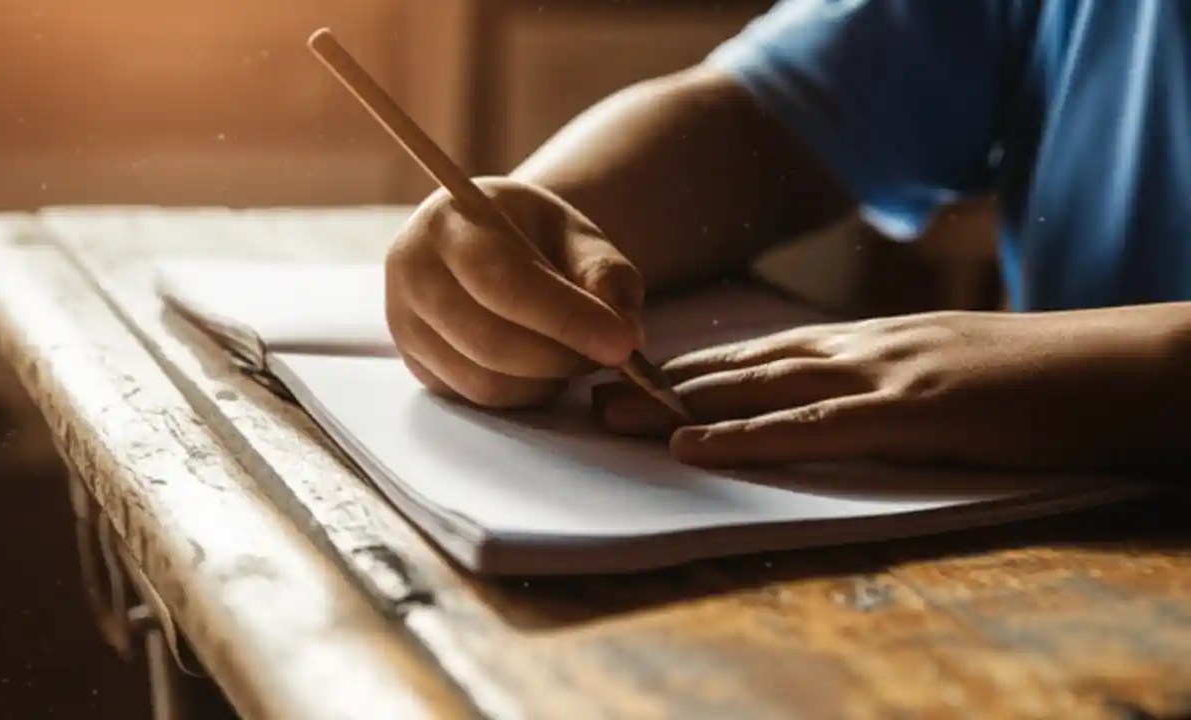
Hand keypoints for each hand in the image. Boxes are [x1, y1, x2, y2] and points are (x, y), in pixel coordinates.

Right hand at [387, 178, 643, 407]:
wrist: (483, 242)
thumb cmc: (532, 236)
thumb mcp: (576, 235)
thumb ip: (606, 275)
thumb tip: (625, 335)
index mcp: (451, 222)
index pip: (503, 280)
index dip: (566, 318)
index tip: (622, 343)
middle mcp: (413, 272)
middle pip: (490, 341)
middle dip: (564, 358)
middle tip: (614, 353)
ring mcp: (405, 325)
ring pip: (485, 380)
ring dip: (548, 380)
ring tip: (577, 353)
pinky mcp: (416, 367)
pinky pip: (477, 399)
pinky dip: (525, 393)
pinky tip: (545, 366)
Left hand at [598, 308, 1185, 470]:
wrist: (1121, 367)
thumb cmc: (1036, 379)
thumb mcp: (944, 368)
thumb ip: (883, 381)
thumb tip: (835, 401)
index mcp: (870, 342)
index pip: (764, 352)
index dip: (694, 366)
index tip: (635, 376)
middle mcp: (862, 349)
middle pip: (743, 365)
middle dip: (662, 381)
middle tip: (590, 394)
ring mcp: (885, 375)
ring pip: (760, 388)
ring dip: (678, 403)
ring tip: (612, 416)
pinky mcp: (914, 413)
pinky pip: (813, 428)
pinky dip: (746, 436)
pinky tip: (694, 444)